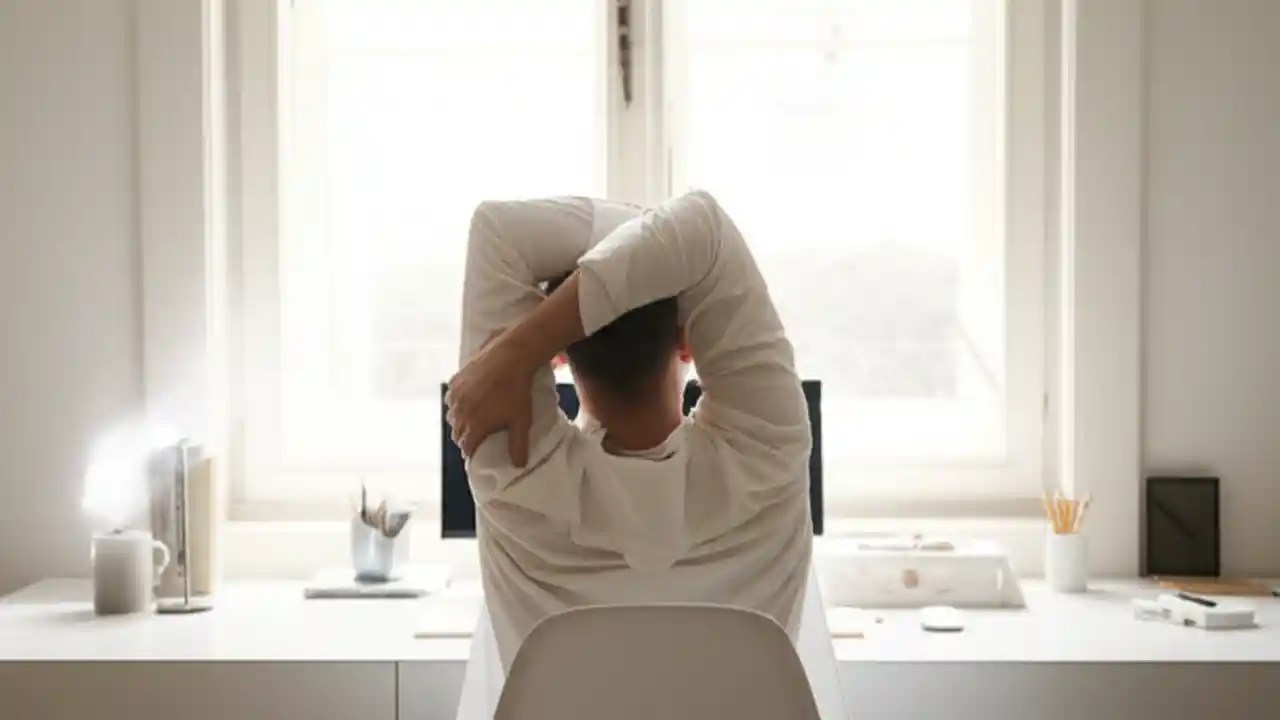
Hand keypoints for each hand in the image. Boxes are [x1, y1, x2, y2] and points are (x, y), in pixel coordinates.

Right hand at [446, 332, 536, 465]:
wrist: (510, 357)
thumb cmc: (517, 391)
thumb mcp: (521, 420)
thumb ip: (518, 445)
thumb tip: (518, 465)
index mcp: (474, 426)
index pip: (466, 448)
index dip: (473, 451)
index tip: (480, 450)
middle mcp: (460, 413)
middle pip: (457, 433)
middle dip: (466, 437)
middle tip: (478, 435)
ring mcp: (455, 396)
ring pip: (452, 416)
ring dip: (460, 420)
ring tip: (473, 418)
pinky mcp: (455, 380)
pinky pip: (451, 398)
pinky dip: (457, 403)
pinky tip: (468, 399)